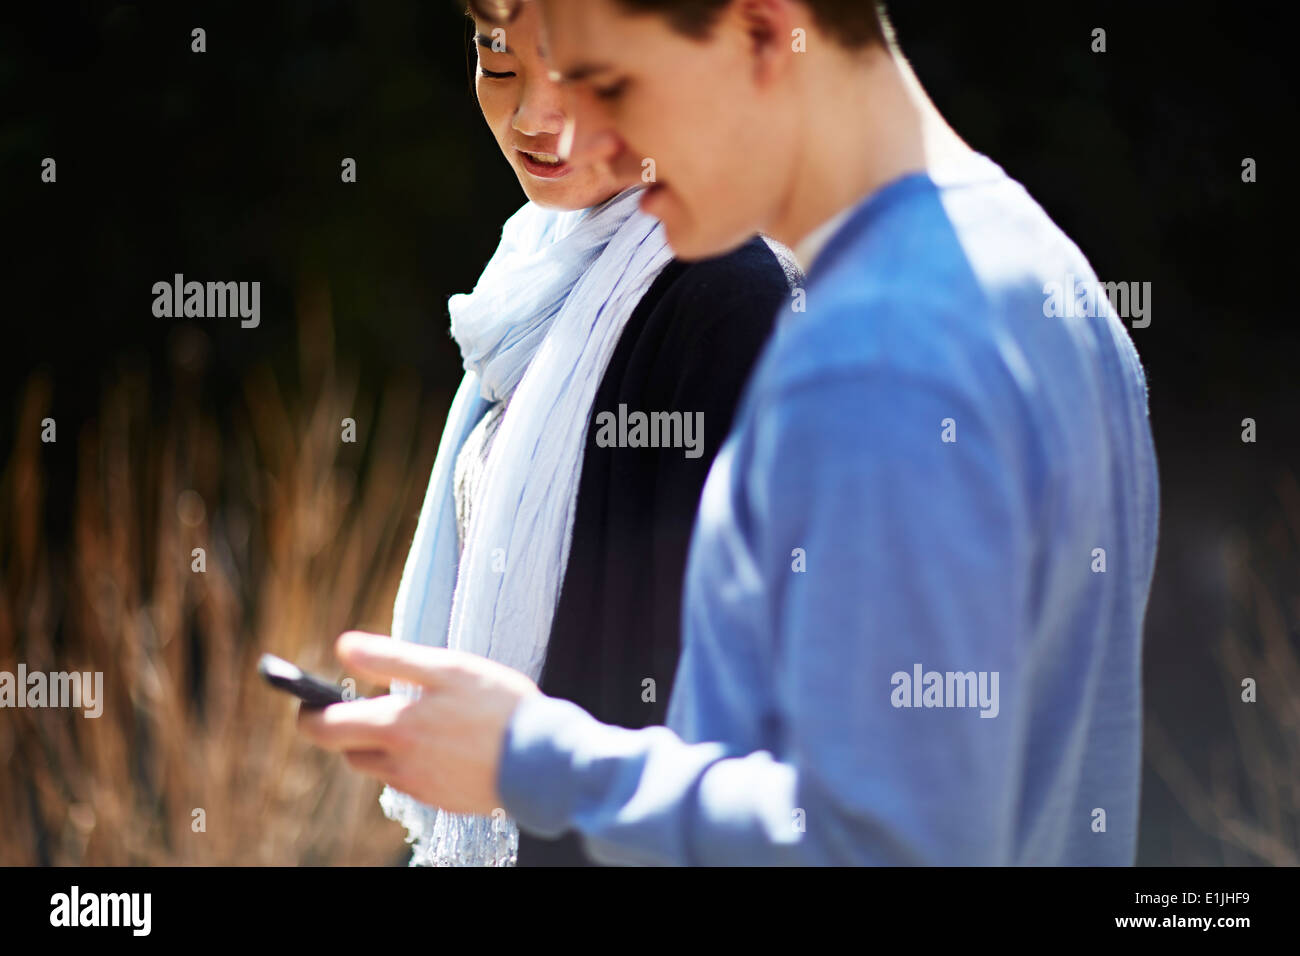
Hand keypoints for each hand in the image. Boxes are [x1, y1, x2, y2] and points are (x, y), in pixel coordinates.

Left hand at [296, 631, 540, 814]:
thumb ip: (390, 657)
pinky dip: (409, 759)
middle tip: (355, 706)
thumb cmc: (499, 706)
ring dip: (377, 743)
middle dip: (339, 728)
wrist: (543, 762)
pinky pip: (407, 778)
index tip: (309, 700)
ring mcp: (418, 784)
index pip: (324, 727)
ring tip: (408, 718)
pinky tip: (439, 741)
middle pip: (344, 749)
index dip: (309, 712)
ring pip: (376, 764)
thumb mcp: (447, 668)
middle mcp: (398, 761)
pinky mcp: (440, 798)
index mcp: (394, 725)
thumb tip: (342, 647)